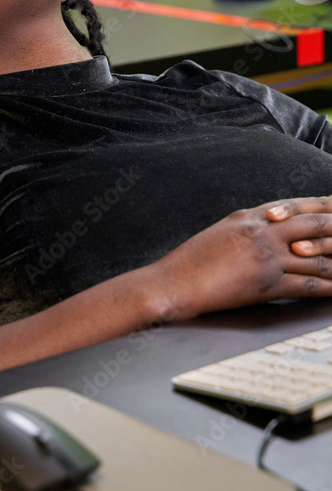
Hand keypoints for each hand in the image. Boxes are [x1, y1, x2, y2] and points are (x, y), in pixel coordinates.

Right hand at [146, 196, 331, 319]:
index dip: (320, 204)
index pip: (294, 205)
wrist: (174, 283)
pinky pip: (308, 285)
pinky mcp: (267, 285)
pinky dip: (329, 286)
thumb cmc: (191, 262)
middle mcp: (261, 232)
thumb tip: (270, 228)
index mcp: (248, 216)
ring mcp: (266, 258)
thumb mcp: (221, 232)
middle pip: (312, 224)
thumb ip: (248, 227)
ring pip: (317, 256)